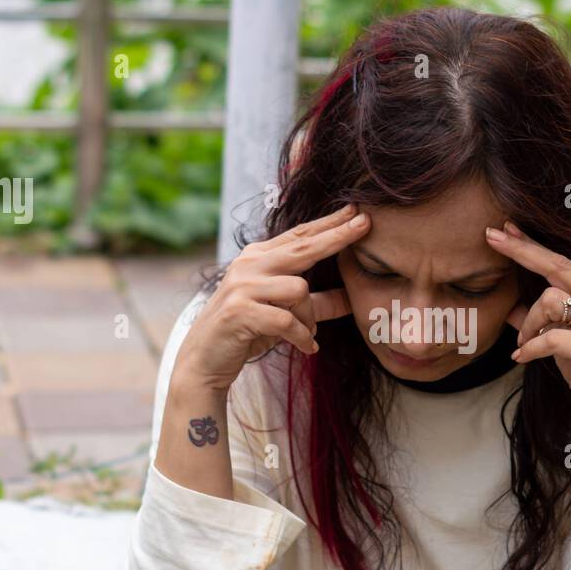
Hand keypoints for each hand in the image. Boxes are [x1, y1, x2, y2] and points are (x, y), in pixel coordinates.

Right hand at [175, 203, 368, 392]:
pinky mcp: (240, 311)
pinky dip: (303, 337)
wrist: (204, 358)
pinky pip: (288, 320)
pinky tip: (307, 348)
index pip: (300, 236)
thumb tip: (351, 298)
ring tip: (306, 335)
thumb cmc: (247, 331)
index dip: (329, 224)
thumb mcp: (285, 313)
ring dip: (310, 319)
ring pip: (299, 290)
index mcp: (258, 257)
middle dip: (337, 236)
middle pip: (303, 247)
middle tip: (366, 223)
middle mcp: (250, 264)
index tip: (357, 211)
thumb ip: (316, 304)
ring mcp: (243, 285)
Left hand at [486, 219, 570, 444]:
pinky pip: (551, 338)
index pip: (560, 263)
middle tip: (493, 237)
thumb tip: (509, 308)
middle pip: (557, 265)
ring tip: (524, 343)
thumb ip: (541, 323)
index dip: (530, 246)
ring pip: (550, 301)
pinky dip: (531, 347)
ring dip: (528, 323)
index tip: (504, 230)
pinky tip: (522, 356)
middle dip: (523, 250)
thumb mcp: (562, 345)